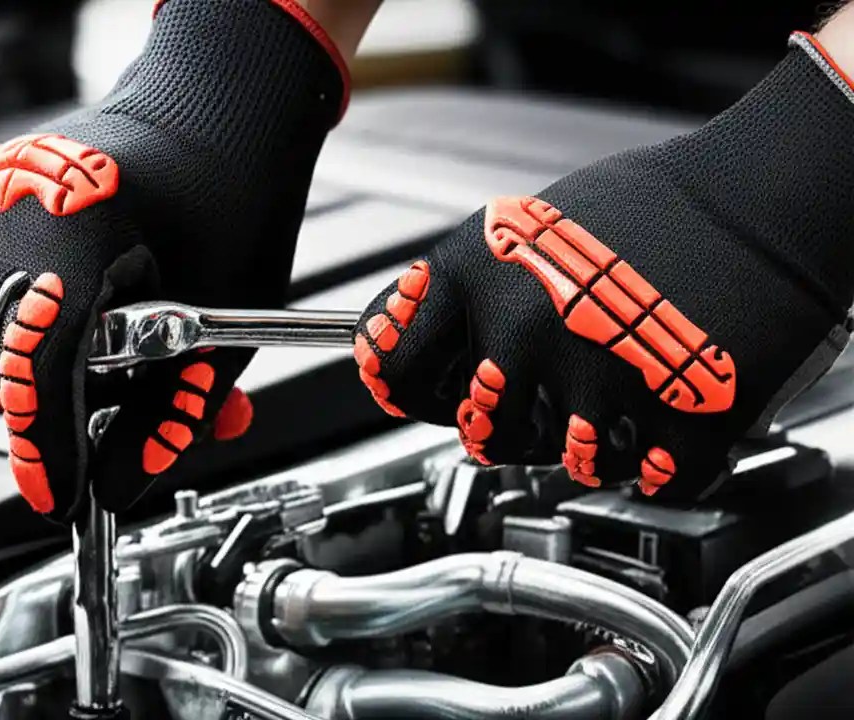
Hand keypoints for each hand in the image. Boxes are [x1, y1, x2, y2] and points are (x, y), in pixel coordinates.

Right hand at [0, 0, 347, 517]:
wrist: (216, 107)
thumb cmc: (235, 190)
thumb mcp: (223, 317)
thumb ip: (170, 410)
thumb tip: (121, 481)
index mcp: (74, 231)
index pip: (37, 374)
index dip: (46, 450)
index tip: (57, 496)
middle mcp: (10, 210)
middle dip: (37, 411)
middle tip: (99, 423)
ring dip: (13, 373)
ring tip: (90, 365)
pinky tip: (58, 327)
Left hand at [355, 33, 853, 497]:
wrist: (765, 194)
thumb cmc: (655, 201)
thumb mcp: (527, 227)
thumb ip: (468, 289)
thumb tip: (413, 333)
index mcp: (477, 276)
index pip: (396, 370)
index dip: (408, 391)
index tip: (424, 396)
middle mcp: (523, 330)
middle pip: (482, 435)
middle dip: (513, 427)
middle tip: (548, 396)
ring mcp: (597, 380)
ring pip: (569, 464)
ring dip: (594, 442)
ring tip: (625, 389)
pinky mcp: (672, 419)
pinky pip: (649, 478)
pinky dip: (661, 457)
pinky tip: (671, 408)